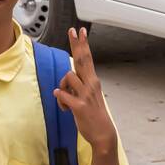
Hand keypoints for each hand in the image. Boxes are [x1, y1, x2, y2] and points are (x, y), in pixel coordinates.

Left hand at [53, 27, 116, 150]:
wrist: (103, 134)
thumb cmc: (94, 115)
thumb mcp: (88, 97)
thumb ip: (78, 87)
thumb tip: (65, 83)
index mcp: (92, 81)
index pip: (86, 59)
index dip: (82, 44)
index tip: (79, 31)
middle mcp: (91, 85)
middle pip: (81, 59)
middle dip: (77, 44)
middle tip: (72, 31)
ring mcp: (85, 95)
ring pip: (68, 76)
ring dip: (63, 87)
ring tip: (66, 101)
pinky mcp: (79, 106)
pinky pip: (63, 95)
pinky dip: (60, 98)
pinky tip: (64, 106)